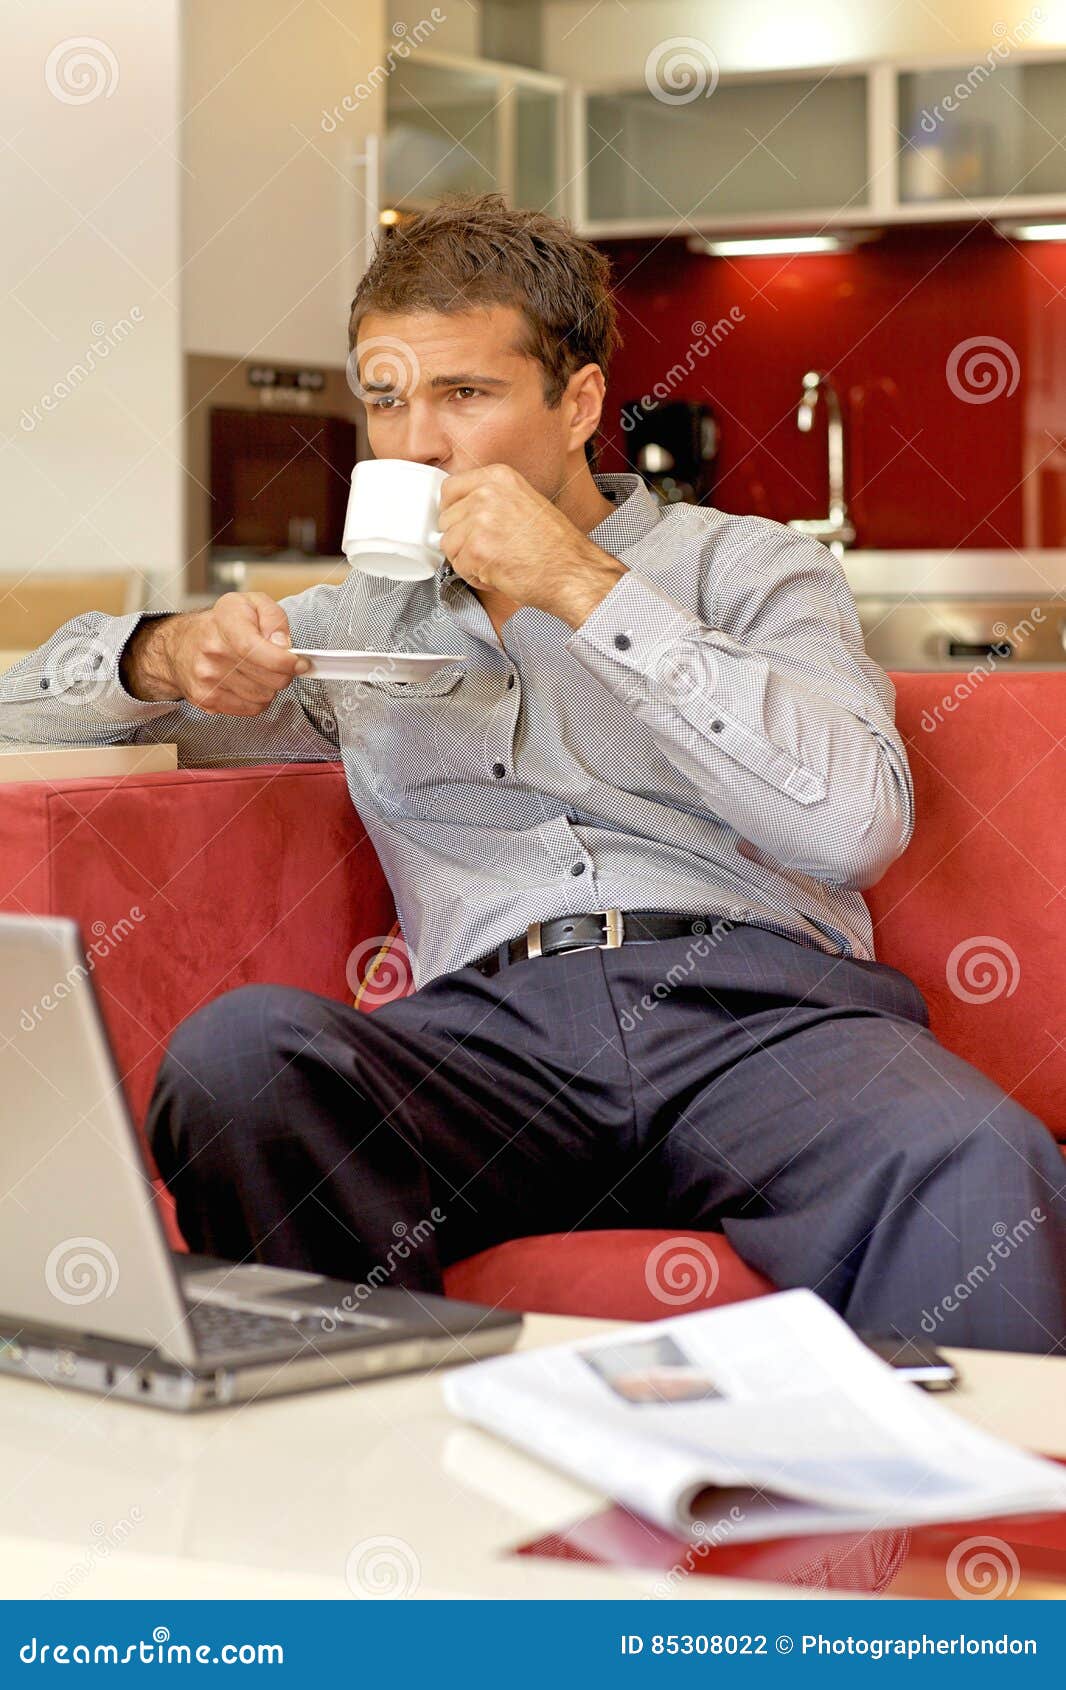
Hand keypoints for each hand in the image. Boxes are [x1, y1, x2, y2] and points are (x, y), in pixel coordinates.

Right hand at [121, 592, 310, 714]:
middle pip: (269, 679)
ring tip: (258, 672)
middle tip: (279, 664)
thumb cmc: (222, 624)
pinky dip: (256, 699)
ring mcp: (207, 679)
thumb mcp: (252, 604)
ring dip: (269, 687)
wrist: (180, 645)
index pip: (255, 649)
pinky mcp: (207, 699)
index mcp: (225, 622)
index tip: (299, 662)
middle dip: (283, 673)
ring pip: (263, 697)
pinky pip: (250, 709)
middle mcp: (212, 651)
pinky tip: (247, 683)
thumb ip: (274, 618)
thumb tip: (284, 646)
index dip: (284, 661)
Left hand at [437, 464, 626, 628]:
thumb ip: (491, 500)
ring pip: (448, 545)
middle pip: (446, 520)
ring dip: (467, 560)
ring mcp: (481, 520)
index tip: (461, 525)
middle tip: (488, 549)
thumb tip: (459, 513)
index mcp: (499, 477)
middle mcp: (487, 493)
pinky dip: (476, 577)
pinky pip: (459, 567)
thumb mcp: (524, 502)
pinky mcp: (477, 549)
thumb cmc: (556, 546)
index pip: (450, 489)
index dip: (453, 512)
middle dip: (461, 540)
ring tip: (496, 562)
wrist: (573, 572)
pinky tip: (499, 573)